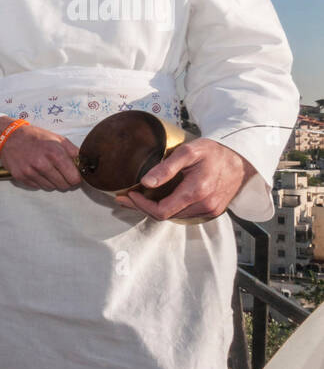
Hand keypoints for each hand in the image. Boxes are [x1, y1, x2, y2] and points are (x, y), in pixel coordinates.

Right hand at [0, 117, 80, 190]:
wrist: (9, 136)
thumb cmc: (35, 137)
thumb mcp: (58, 138)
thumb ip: (73, 152)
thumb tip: (84, 165)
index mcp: (55, 153)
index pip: (74, 178)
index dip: (76, 178)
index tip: (74, 175)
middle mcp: (42, 164)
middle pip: (64, 185)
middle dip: (65, 181)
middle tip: (62, 173)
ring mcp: (30, 172)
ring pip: (51, 187)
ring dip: (52, 181)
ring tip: (48, 170)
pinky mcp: (21, 177)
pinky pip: (38, 186)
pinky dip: (40, 181)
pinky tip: (37, 171)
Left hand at [115, 138, 254, 220]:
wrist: (241, 158)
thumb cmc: (215, 152)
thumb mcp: (188, 152)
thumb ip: (166, 167)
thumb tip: (146, 182)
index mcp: (196, 191)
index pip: (161, 211)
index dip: (141, 205)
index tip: (129, 194)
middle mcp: (204, 205)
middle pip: (165, 216)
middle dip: (144, 207)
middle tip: (127, 197)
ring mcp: (210, 210)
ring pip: (175, 216)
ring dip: (157, 208)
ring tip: (142, 196)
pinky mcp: (213, 211)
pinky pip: (185, 214)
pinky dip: (171, 207)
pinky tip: (161, 197)